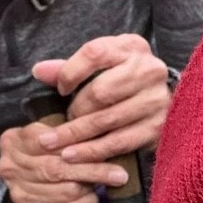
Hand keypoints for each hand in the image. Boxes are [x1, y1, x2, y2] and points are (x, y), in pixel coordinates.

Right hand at [0, 120, 104, 202]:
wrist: (28, 188)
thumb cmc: (45, 155)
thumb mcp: (48, 136)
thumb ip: (67, 133)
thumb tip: (102, 134)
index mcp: (13, 141)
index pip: (48, 141)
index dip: (77, 145)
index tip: (104, 147)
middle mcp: (10, 167)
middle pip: (57, 169)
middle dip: (92, 171)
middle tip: (119, 174)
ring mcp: (19, 193)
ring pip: (65, 192)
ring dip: (89, 188)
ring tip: (103, 184)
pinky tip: (91, 198)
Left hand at [34, 35, 169, 166]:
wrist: (164, 98)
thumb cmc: (122, 78)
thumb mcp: (102, 65)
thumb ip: (70, 67)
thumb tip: (38, 71)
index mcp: (131, 47)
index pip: (95, 53)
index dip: (70, 72)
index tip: (60, 90)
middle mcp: (148, 70)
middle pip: (100, 92)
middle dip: (75, 110)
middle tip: (61, 120)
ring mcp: (156, 99)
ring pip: (107, 120)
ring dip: (76, 135)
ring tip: (55, 144)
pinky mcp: (157, 127)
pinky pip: (118, 142)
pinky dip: (92, 151)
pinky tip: (73, 155)